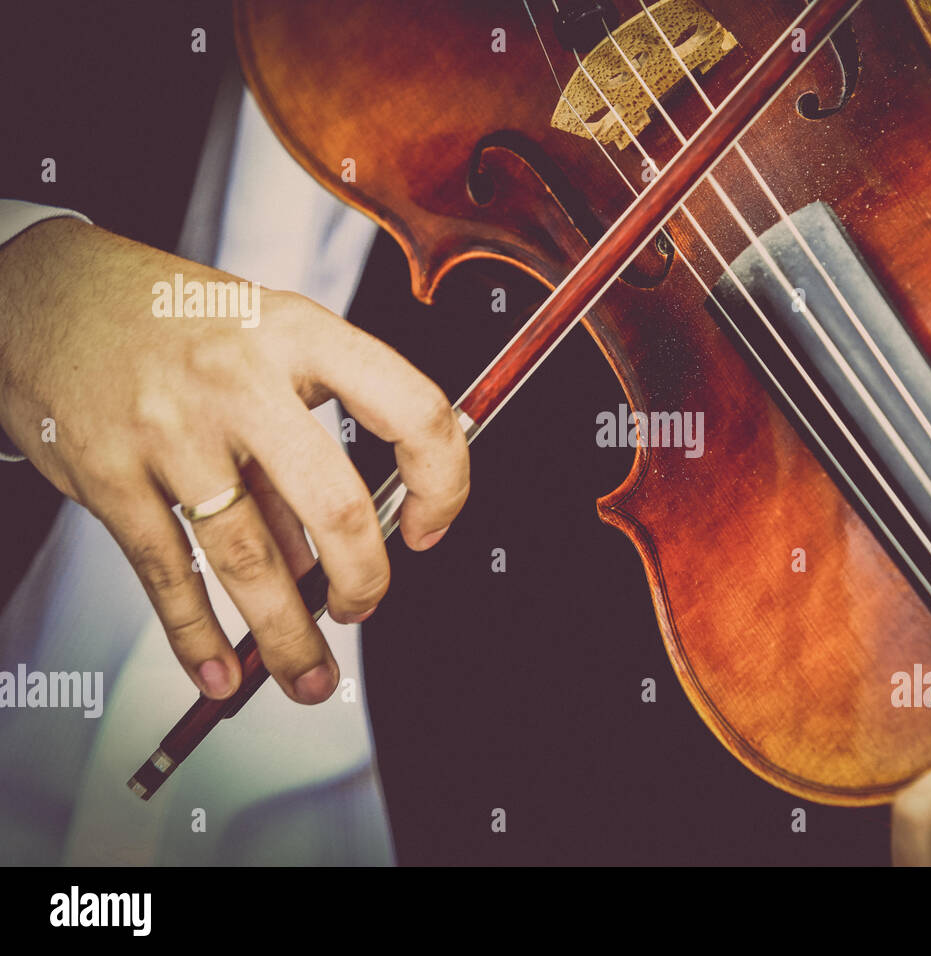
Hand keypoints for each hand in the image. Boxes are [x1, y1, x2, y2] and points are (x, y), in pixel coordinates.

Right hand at [0, 218, 468, 703]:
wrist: (41, 293)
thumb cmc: (170, 321)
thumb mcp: (261, 346)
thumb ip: (300, 442)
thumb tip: (329, 555)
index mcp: (301, 335)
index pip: (412, 408)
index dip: (443, 480)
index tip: (429, 527)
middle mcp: (241, 379)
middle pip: (334, 504)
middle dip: (364, 581)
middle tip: (364, 609)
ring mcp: (172, 428)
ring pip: (250, 557)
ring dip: (287, 635)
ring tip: (306, 674)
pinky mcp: (108, 473)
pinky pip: (168, 574)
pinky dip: (198, 637)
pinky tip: (220, 670)